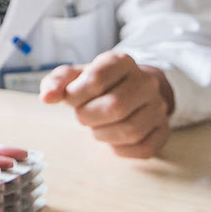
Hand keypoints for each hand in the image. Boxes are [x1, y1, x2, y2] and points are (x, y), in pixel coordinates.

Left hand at [39, 52, 174, 158]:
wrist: (131, 88)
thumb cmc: (97, 84)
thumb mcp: (75, 76)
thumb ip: (57, 82)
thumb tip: (47, 97)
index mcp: (121, 62)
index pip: (96, 80)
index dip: (75, 95)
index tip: (71, 99)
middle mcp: (145, 81)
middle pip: (115, 107)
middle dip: (89, 117)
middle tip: (83, 116)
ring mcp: (158, 106)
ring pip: (131, 130)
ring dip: (104, 135)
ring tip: (98, 127)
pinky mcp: (163, 129)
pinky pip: (143, 148)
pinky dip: (122, 150)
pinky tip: (114, 140)